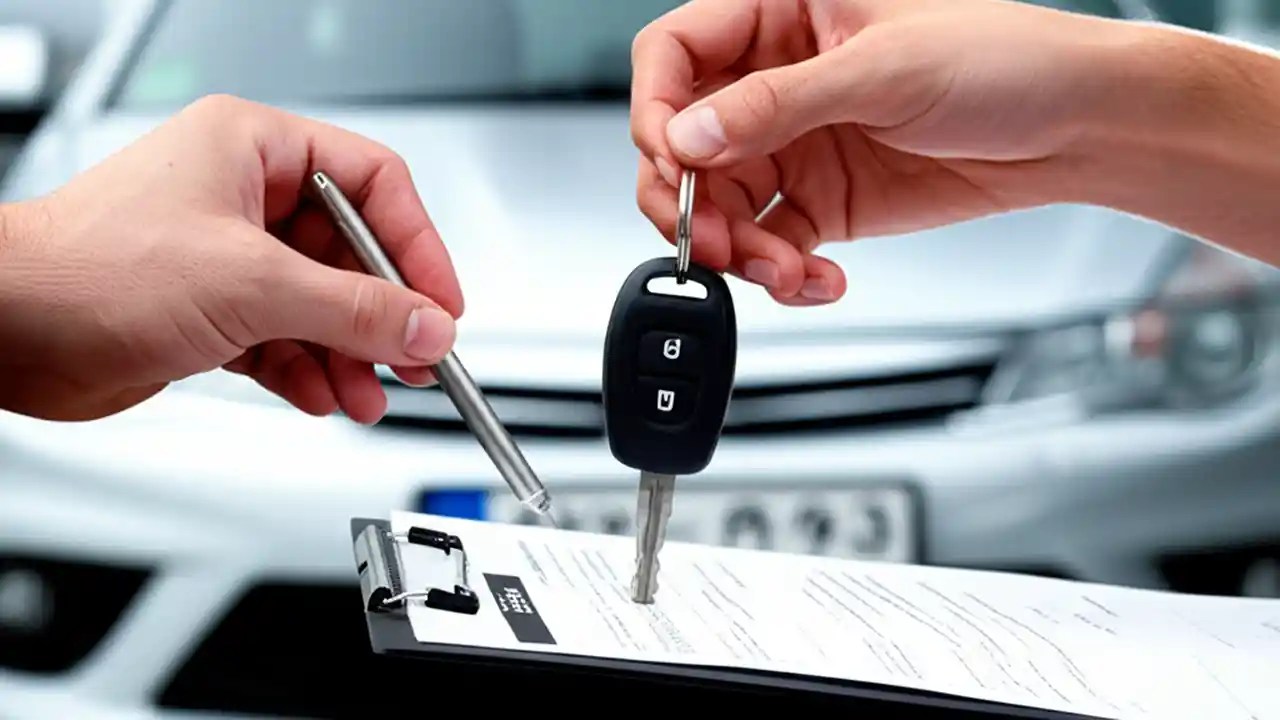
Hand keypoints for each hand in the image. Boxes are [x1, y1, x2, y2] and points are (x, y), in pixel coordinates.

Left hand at [0, 94, 462, 422]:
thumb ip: (356, 309)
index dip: (417, 244)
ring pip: (319, 302)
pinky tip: (320, 395)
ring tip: (368, 391)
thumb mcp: (254, 284)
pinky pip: (283, 336)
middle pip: (351, 252)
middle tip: (416, 356)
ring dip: (348, 353)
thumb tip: (426, 323)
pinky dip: (306, 368)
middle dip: (383, 313)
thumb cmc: (90, 270)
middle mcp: (243, 194)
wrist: (5, 331)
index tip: (442, 301)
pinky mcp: (209, 308)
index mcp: (254, 147)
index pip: (374, 183)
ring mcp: (227, 253)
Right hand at [630, 0, 1179, 303]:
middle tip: (712, 241)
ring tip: (779, 271)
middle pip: (685, 142)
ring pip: (721, 205)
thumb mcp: (883, 70)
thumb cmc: (1006, 59)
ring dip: (738, 250)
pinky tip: (813, 279)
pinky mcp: (822, 201)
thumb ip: (776, 104)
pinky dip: (781, 273)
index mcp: (782, 12)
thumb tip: (688, 135)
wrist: (1077, 128)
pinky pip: (771, 244)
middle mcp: (778, 78)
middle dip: (690, 201)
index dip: (657, 107)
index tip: (673, 162)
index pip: (677, 53)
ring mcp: (796, 144)